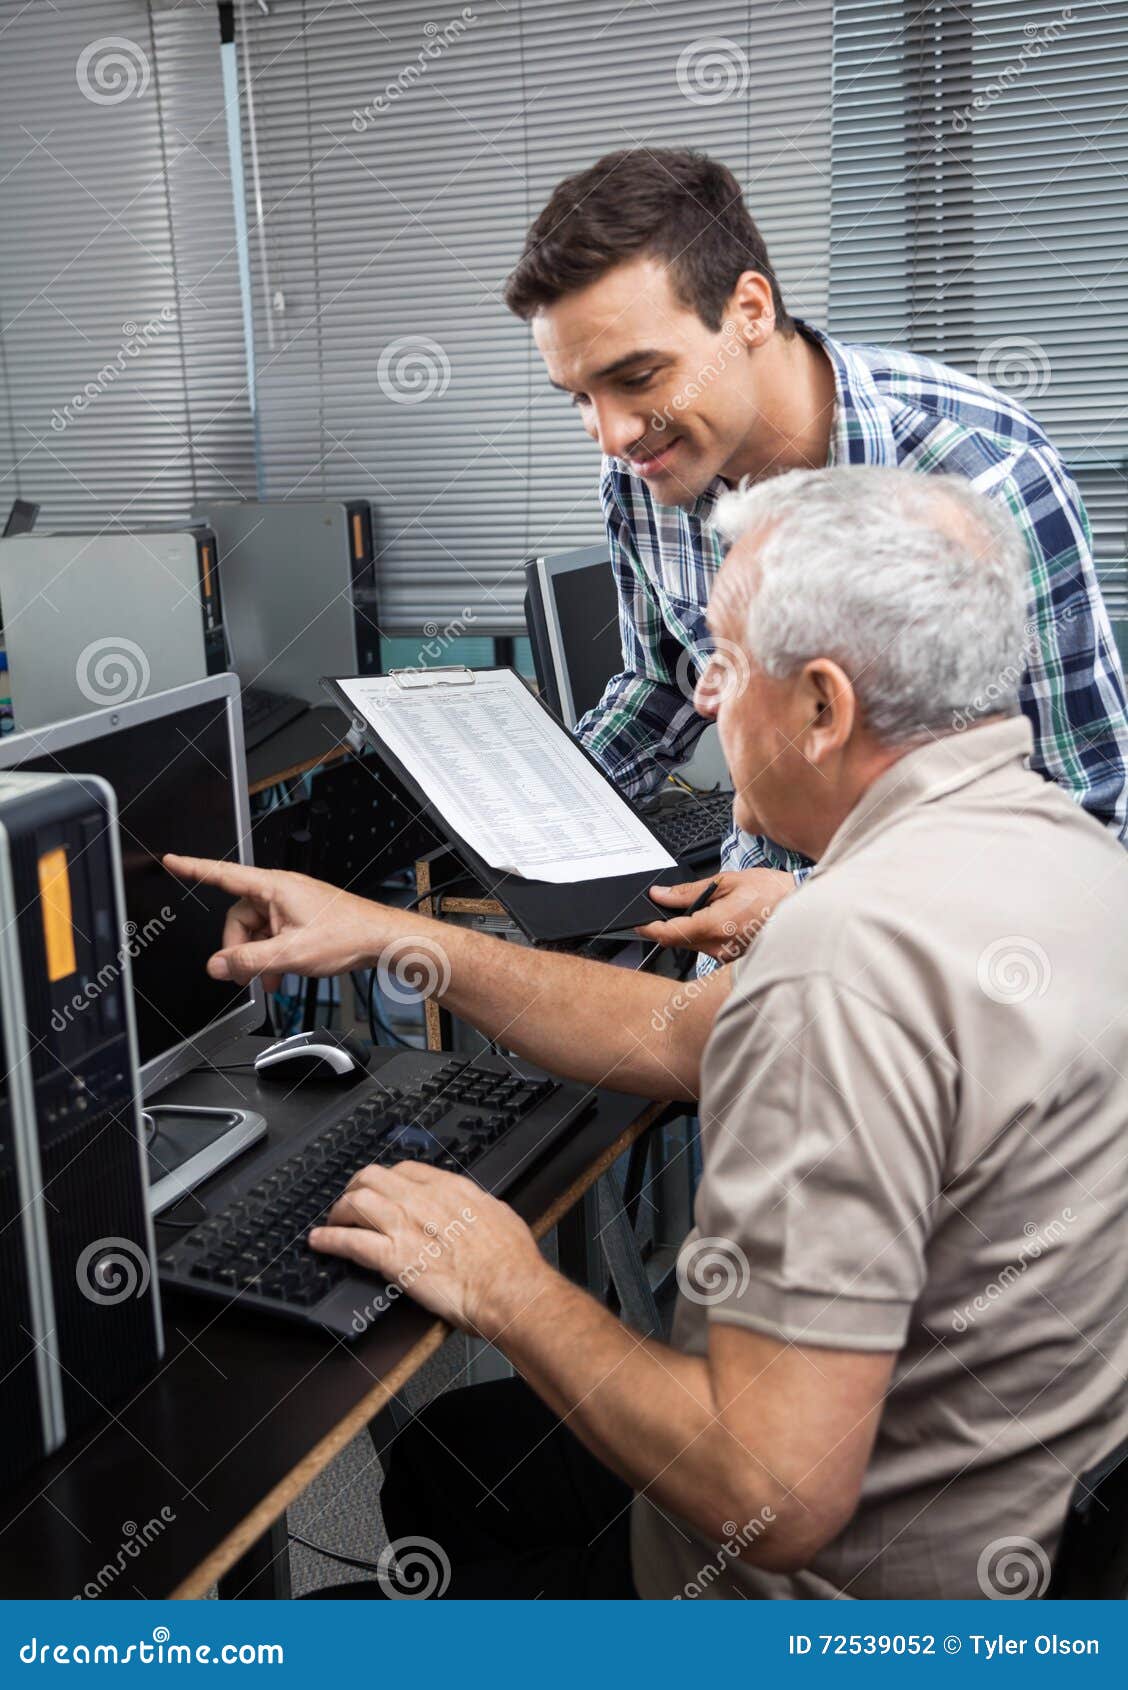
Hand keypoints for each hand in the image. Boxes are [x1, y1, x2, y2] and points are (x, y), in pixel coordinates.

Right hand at [162, 854, 396, 990]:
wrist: (379, 939)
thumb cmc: (347, 934)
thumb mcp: (290, 953)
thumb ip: (249, 960)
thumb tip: (218, 965)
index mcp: (273, 887)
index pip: (224, 874)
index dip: (194, 868)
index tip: (172, 860)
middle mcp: (280, 891)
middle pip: (238, 917)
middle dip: (238, 948)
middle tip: (243, 975)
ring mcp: (291, 904)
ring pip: (256, 930)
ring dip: (257, 956)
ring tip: (268, 979)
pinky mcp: (300, 917)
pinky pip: (273, 934)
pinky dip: (271, 954)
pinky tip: (279, 975)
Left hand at [309, 1162, 548, 1334]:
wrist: (508, 1288)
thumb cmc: (511, 1260)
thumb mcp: (499, 1215)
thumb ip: (478, 1208)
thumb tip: (476, 1210)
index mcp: (450, 1189)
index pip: (406, 1170)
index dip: (387, 1178)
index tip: (382, 1188)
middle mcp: (423, 1200)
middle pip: (373, 1177)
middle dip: (355, 1187)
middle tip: (350, 1201)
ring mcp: (405, 1226)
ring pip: (356, 1202)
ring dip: (339, 1211)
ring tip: (333, 1222)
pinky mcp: (393, 1258)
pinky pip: (349, 1241)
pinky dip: (328, 1240)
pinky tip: (318, 1242)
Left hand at [636, 867, 795, 959]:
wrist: (801, 908)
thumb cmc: (771, 893)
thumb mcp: (726, 881)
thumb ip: (689, 891)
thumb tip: (661, 895)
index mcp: (714, 926)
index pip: (668, 934)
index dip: (648, 928)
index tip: (638, 921)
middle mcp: (718, 948)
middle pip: (678, 940)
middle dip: (669, 924)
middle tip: (670, 905)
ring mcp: (726, 956)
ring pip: (692, 944)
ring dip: (689, 928)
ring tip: (707, 907)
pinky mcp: (732, 958)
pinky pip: (708, 947)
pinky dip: (704, 933)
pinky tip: (719, 918)